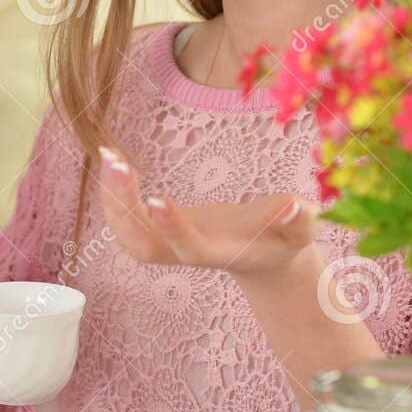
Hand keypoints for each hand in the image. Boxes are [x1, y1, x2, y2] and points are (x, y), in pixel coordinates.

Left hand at [96, 145, 318, 275]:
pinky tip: (110, 158)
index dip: (171, 227)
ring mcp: (169, 245)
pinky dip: (113, 191)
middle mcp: (187, 254)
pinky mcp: (160, 230)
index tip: (154, 199)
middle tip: (114, 164)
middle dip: (124, 207)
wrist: (264, 255)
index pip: (189, 248)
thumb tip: (290, 208)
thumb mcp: (302, 230)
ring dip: (112, 197)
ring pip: (128, 233)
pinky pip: (127, 218)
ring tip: (108, 156)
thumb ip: (299, 221)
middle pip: (145, 243)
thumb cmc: (286, 239)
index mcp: (221, 254)